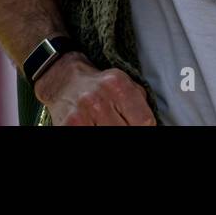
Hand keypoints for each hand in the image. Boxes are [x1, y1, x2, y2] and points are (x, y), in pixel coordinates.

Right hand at [33, 51, 155, 124]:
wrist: (63, 79)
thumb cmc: (98, 84)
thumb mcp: (123, 82)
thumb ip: (139, 101)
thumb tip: (152, 124)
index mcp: (118, 85)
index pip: (145, 121)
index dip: (144, 127)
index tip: (140, 126)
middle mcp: (99, 99)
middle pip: (128, 131)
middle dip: (128, 129)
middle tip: (122, 123)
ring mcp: (83, 114)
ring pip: (110, 135)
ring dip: (112, 131)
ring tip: (108, 124)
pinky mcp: (70, 125)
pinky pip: (92, 135)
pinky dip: (96, 133)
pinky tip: (96, 126)